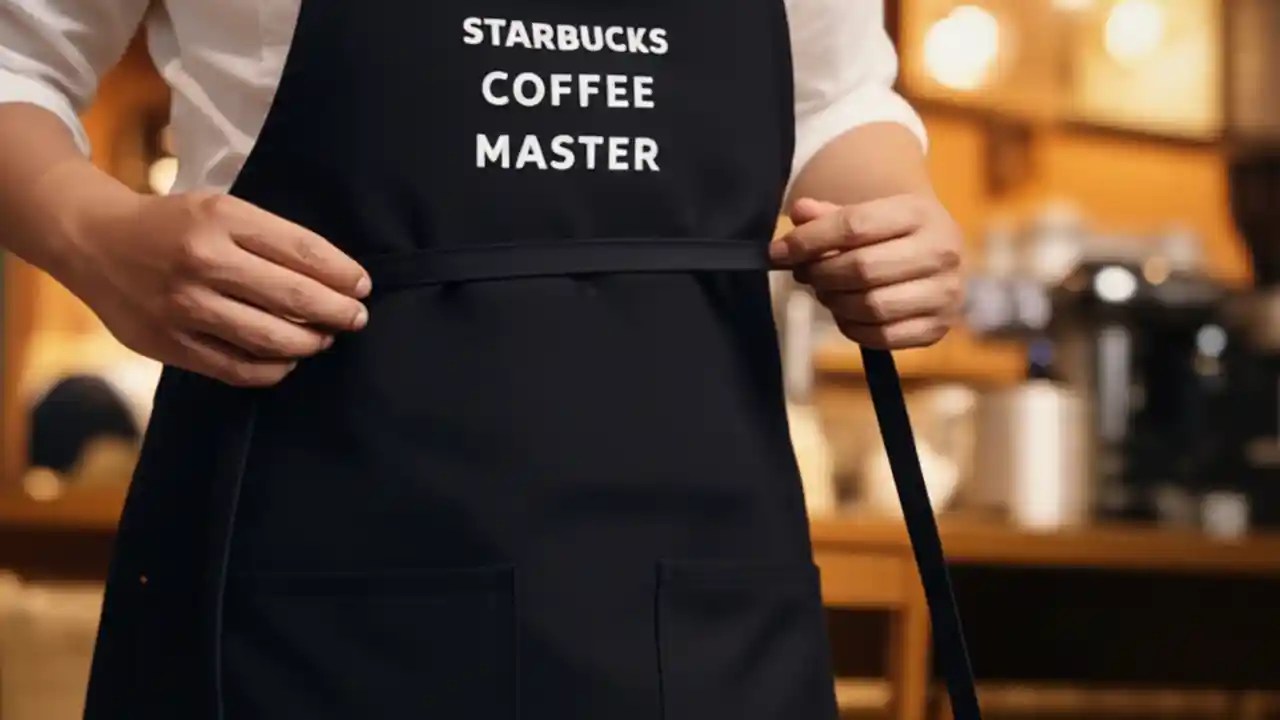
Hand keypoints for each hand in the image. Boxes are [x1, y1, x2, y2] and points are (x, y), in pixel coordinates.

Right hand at [70, 192, 370, 386]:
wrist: (92, 241)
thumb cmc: (171, 225)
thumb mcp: (219, 209)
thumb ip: (269, 238)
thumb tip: (334, 278)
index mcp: (221, 219)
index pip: (303, 251)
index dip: (342, 273)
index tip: (362, 286)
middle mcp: (203, 261)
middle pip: (294, 296)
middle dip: (337, 311)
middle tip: (356, 318)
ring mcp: (183, 306)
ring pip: (270, 337)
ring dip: (310, 342)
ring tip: (323, 338)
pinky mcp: (169, 343)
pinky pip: (237, 368)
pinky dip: (273, 368)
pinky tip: (286, 360)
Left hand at [770, 195, 963, 349]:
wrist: (939, 257)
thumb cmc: (893, 234)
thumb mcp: (867, 213)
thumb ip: (829, 214)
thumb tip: (799, 213)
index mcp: (920, 212)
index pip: (854, 226)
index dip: (808, 240)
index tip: (778, 252)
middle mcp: (941, 251)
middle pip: (861, 268)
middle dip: (821, 274)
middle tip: (805, 274)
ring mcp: (944, 293)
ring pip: (871, 305)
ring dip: (834, 302)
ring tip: (825, 292)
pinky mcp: (938, 328)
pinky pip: (882, 336)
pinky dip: (852, 328)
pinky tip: (844, 313)